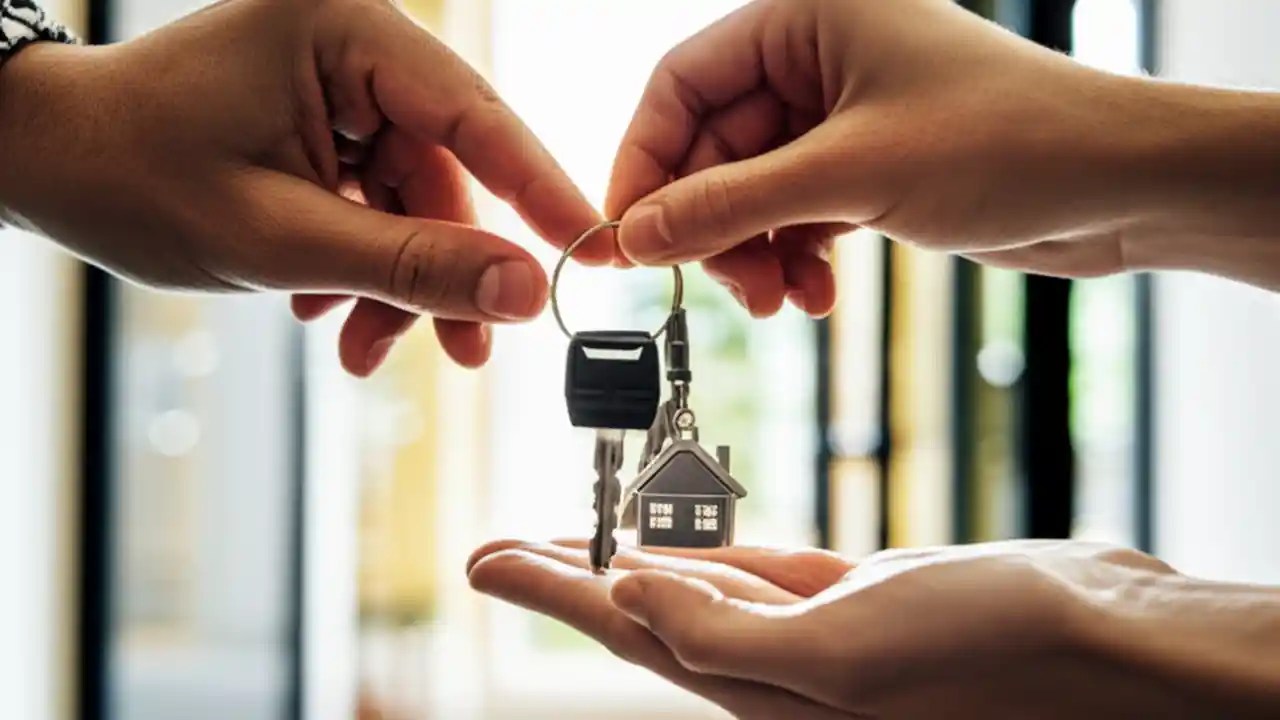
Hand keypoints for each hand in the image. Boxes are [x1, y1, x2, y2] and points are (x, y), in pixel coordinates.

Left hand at [0, 0, 609, 373]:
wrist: (46, 168)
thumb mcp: (283, 239)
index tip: (593, 248)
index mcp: (343, 28)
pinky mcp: (324, 119)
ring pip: (413, 199)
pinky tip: (329, 308)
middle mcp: (350, 43)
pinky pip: (375, 200)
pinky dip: (362, 263)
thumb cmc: (132, 179)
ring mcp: (336, 82)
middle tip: (465, 352)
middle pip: (446, 169)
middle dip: (443, 270)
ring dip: (397, 282)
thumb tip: (523, 289)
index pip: (474, 114)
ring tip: (364, 348)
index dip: (539, 189)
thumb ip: (412, 266)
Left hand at [469, 539, 1279, 719]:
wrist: (1106, 640)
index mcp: (761, 686)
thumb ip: (726, 632)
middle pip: (645, 612)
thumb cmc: (991, 653)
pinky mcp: (860, 596)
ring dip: (637, 554)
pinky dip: (720, 548)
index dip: (548, 592)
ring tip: (583, 530)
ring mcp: (820, 630)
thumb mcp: (846, 651)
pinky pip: (766, 568)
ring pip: (700, 584)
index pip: (625, 630)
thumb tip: (625, 589)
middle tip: (506, 544)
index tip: (481, 558)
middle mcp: (779, 664)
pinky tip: (688, 533)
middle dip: (572, 576)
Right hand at [606, 0, 1279, 312]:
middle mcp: (818, 55)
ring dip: (754, 251)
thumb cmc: (1009, 141)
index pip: (681, 83)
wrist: (1122, 187)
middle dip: (713, 225)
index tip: (625, 239)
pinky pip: (796, 212)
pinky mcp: (869, 164)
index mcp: (805, 14)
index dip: (644, 163)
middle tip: (724, 288)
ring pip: (751, 190)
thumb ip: (727, 205)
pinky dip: (794, 255)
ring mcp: (844, 113)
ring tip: (780, 298)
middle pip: (713, 147)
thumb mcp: (849, 175)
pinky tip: (815, 294)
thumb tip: (632, 236)